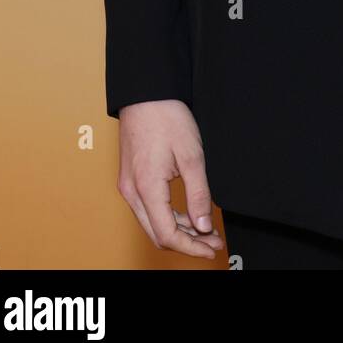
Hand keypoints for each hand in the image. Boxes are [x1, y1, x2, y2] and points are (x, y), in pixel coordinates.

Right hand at [117, 99, 224, 257]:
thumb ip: (198, 194)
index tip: (211, 248)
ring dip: (179, 231)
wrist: (145, 94)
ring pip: (153, 223)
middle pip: (158, 234)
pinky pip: (149, 209)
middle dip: (187, 243)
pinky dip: (169, 217)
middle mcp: (132, 192)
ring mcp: (129, 186)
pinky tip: (188, 215)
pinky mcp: (131, 179)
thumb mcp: (191, 156)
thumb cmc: (166, 118)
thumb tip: (203, 226)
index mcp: (146, 188)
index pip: (167, 234)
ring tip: (205, 230)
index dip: (191, 247)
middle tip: (213, 242)